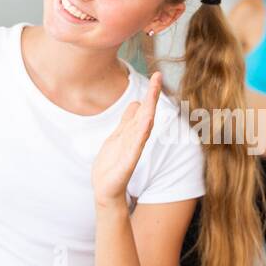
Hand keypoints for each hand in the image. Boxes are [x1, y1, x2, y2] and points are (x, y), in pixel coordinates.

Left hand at [92, 71, 160, 206]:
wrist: (106, 190)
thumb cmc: (112, 164)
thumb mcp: (117, 136)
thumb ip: (128, 121)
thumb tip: (137, 103)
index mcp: (131, 132)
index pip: (143, 108)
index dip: (150, 93)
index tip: (157, 75)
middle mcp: (134, 139)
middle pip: (146, 114)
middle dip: (152, 96)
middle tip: (159, 77)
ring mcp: (132, 151)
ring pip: (142, 129)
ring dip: (148, 114)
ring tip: (152, 98)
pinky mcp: (127, 164)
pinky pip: (135, 149)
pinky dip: (140, 138)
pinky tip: (145, 127)